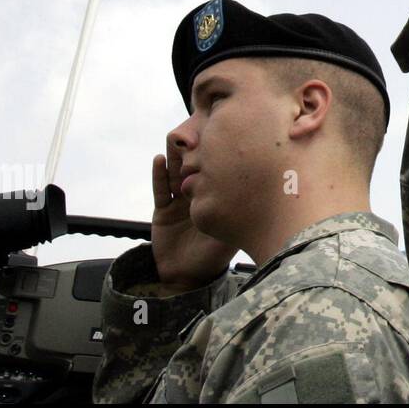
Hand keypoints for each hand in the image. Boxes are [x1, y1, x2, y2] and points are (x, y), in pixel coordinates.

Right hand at [148, 144, 236, 293]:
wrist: (189, 277)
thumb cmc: (215, 255)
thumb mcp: (230, 227)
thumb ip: (234, 208)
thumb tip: (250, 186)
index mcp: (219, 197)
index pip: (219, 169)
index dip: (218, 153)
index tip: (221, 133)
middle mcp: (201, 195)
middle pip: (197, 166)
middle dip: (196, 149)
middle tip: (197, 129)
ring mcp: (181, 201)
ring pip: (176, 173)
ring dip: (175, 156)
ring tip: (175, 137)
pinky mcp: (163, 211)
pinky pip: (160, 190)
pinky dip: (158, 174)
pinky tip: (158, 159)